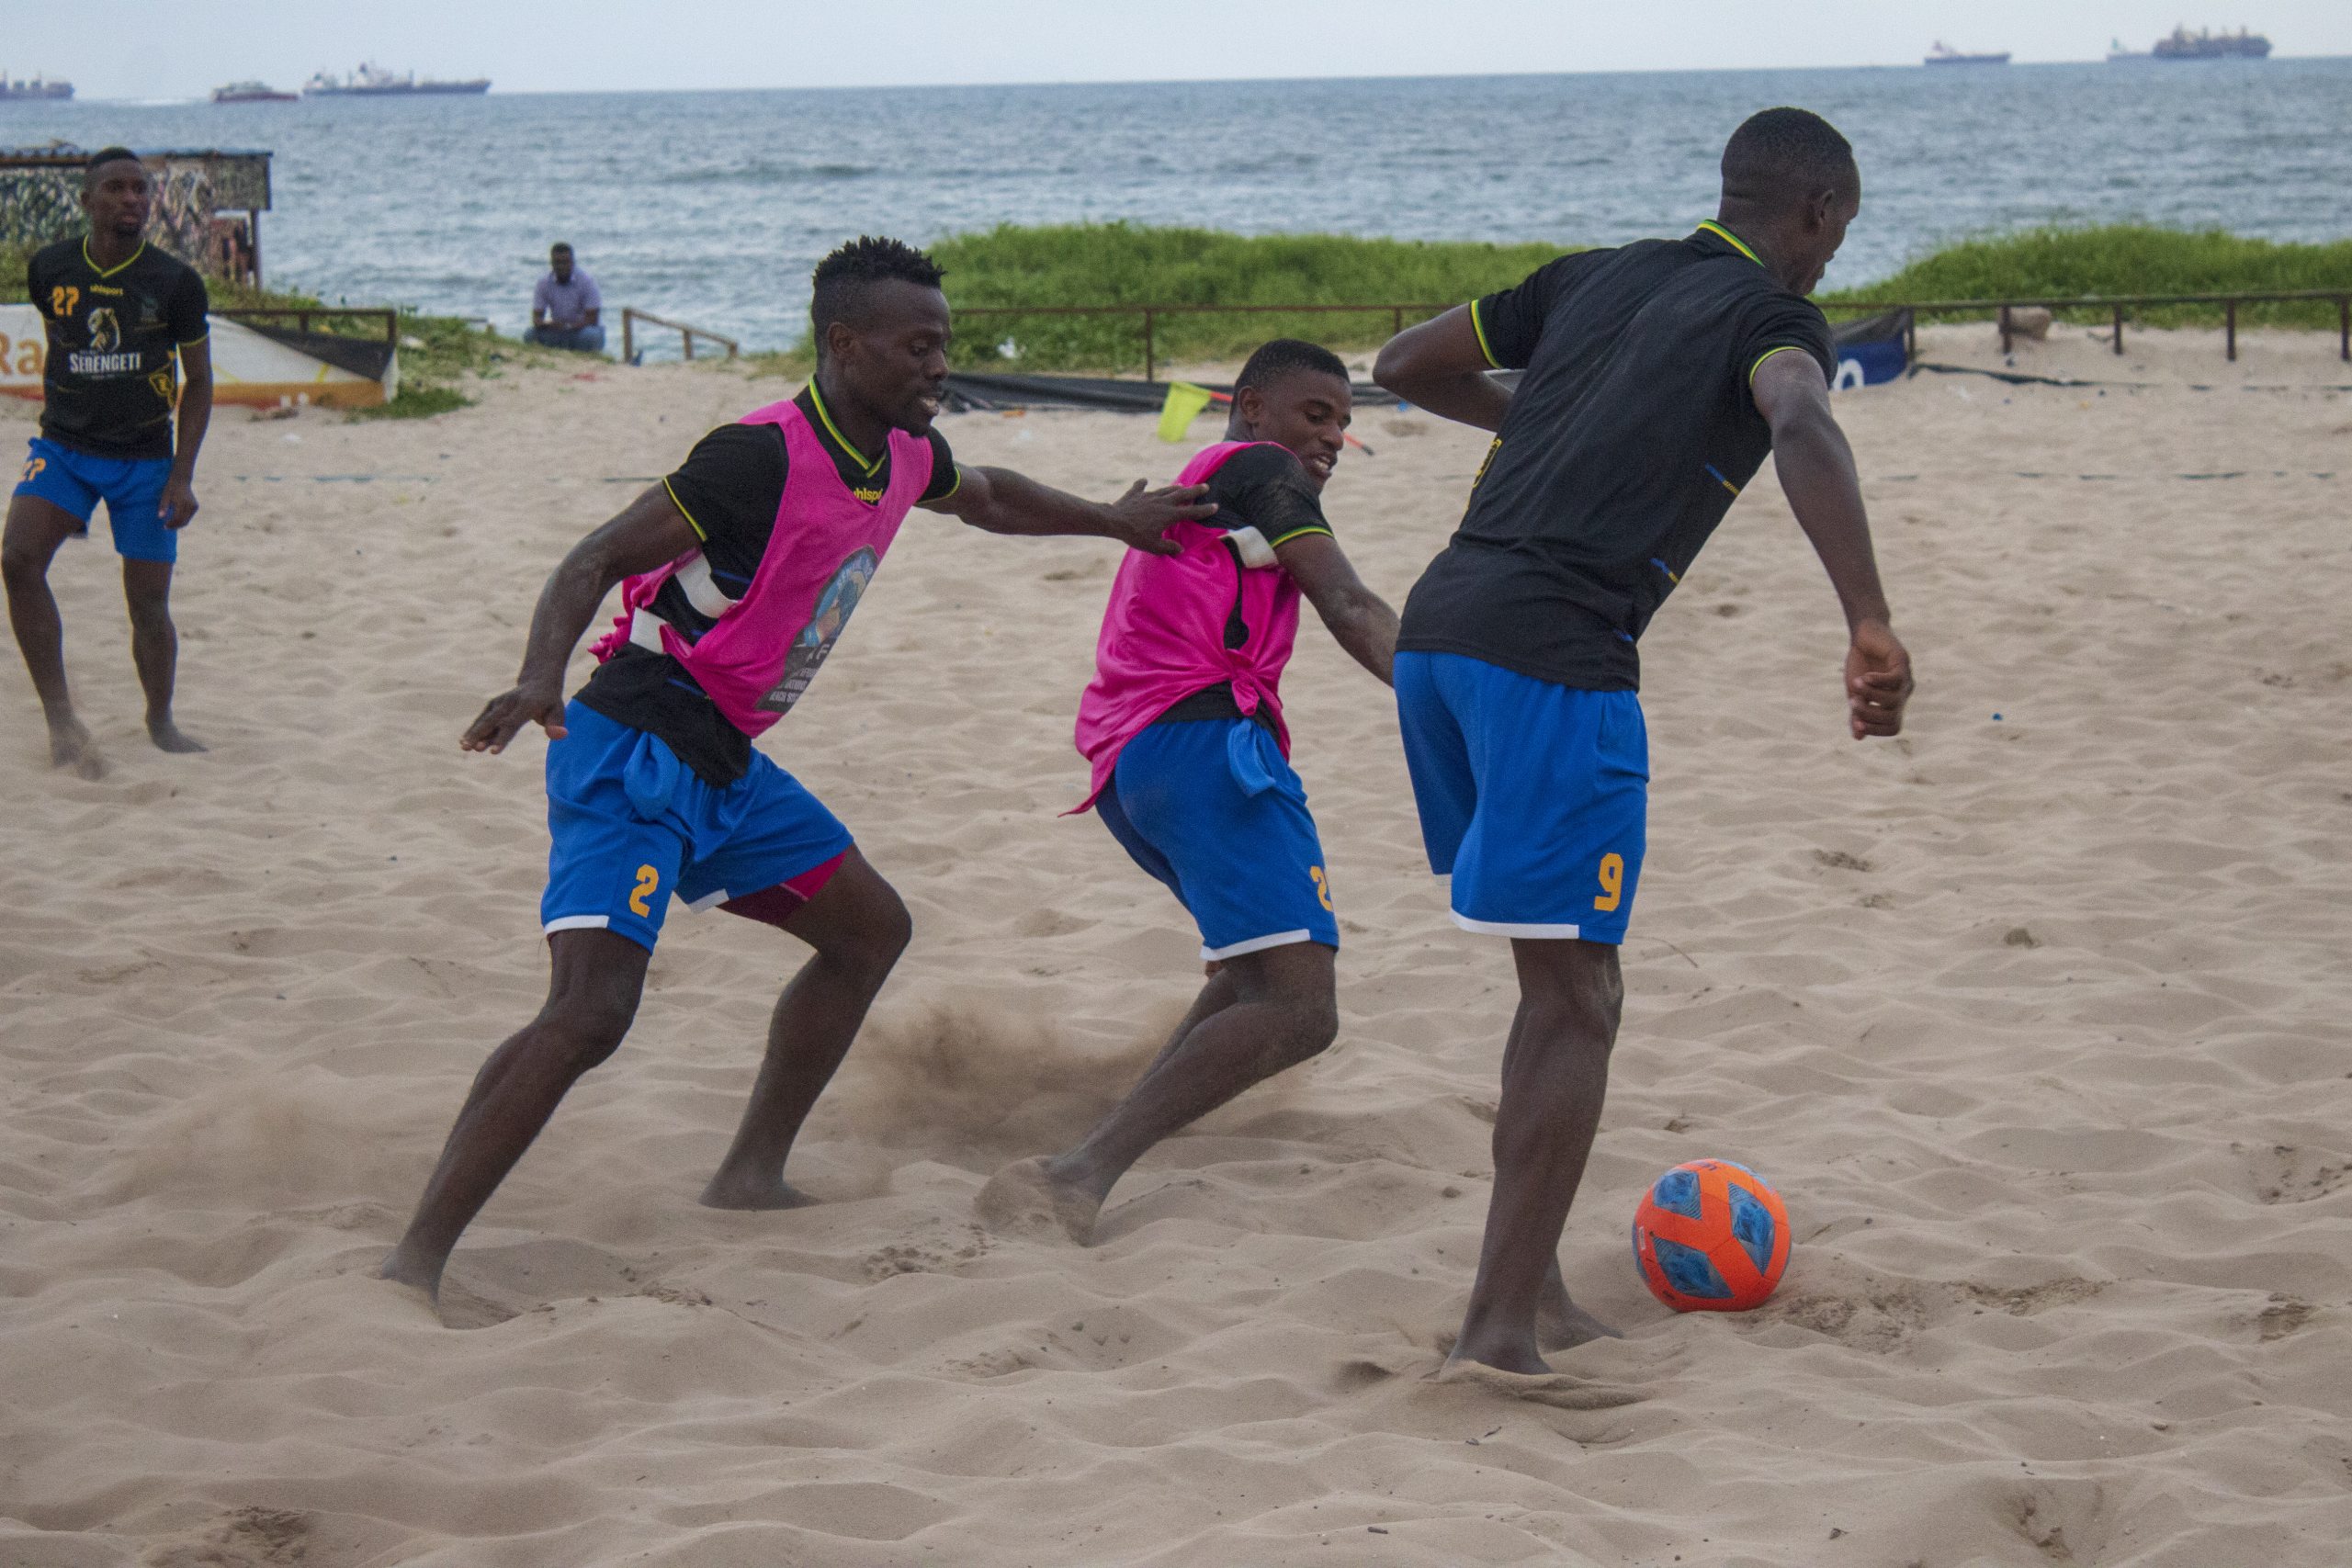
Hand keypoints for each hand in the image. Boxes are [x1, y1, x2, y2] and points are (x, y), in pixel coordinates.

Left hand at [157, 476, 198, 529]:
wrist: (181, 480)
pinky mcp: (195, 507)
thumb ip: (163, 507)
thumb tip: (160, 517)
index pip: (177, 518)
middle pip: (183, 521)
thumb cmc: (171, 488)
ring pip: (187, 520)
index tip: (164, 526)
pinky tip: (176, 519)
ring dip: (179, 524)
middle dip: (175, 526)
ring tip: (170, 524)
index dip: (171, 524)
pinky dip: (183, 519)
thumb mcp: (165, 496)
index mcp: (183, 503)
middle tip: (166, 527)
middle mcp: (191, 506)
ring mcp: (194, 507)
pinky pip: (189, 517)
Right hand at [461, 680, 567, 753]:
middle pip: (493, 720)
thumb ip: (557, 724)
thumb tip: (559, 735)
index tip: (493, 752)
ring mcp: (500, 702)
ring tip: (463, 746)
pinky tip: (464, 741)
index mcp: (526, 705)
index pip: (512, 724)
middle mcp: (510, 702)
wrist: (538, 681)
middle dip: (480, 734)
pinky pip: (483, 718)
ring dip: (473, 732)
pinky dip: (473, 728)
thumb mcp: (558, 710)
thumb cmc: (550, 701)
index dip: (502, 738)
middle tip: (469, 748)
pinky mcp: (493, 704)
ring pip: (485, 719)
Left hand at [1101, 480, 1214, 556]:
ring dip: (1175, 488)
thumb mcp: (1154, 546)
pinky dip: (1143, 484)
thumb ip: (1168, 548)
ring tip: (1182, 486)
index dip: (1204, 510)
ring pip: (1165, 490)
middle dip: (1195, 491)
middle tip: (1205, 487)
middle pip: (1182, 495)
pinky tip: (1145, 481)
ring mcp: (1149, 495)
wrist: (1115, 520)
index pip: (1191, 512)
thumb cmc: (1135, 535)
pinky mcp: (1136, 493)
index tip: (1215, 506)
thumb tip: (1180, 550)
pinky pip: (1140, 486)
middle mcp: (1162, 502)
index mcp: (1169, 515)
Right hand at [1845, 619, 1911, 738]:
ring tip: (1855, 684)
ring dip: (1871, 695)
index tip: (1856, 724)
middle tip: (1852, 702)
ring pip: (1893, 699)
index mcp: (1893, 703)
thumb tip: (1858, 737)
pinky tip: (1864, 676)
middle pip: (1892, 716)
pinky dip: (1878, 680)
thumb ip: (1858, 713)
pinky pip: (1894, 679)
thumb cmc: (1861, 664)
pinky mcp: (1902, 662)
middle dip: (1869, 713)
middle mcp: (1902, 693)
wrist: (1864, 636)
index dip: (1876, 730)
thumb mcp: (1856, 692)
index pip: (1893, 727)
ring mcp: (1905, 678)